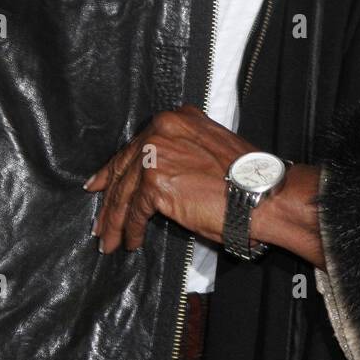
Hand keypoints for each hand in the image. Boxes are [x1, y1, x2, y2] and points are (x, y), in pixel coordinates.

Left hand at [82, 104, 324, 266]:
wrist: (259, 194)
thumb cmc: (242, 180)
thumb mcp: (206, 151)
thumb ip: (177, 154)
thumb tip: (152, 178)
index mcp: (178, 118)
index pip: (137, 145)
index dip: (115, 169)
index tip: (99, 185)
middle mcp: (164, 128)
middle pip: (125, 167)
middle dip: (110, 199)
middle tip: (100, 222)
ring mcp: (157, 152)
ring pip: (125, 191)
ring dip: (115, 220)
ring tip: (110, 241)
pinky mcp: (156, 180)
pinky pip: (135, 210)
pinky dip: (131, 229)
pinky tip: (132, 241)